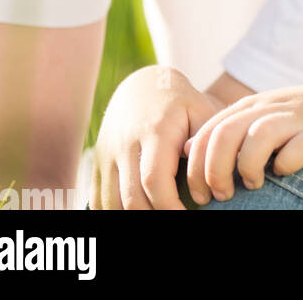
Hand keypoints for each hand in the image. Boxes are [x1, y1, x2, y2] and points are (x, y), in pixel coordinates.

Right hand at [91, 65, 224, 209]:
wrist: (143, 85)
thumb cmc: (179, 102)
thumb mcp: (200, 110)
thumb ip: (204, 140)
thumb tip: (204, 173)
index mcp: (155, 131)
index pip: (154, 180)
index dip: (170, 207)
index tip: (188, 215)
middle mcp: (125, 144)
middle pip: (132, 198)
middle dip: (154, 217)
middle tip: (175, 217)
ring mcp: (107, 154)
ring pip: (112, 203)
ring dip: (134, 217)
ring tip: (157, 213)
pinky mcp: (97, 163)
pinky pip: (98, 200)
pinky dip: (115, 212)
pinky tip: (138, 212)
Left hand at [183, 83, 302, 203]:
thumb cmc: (300, 124)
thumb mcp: (259, 121)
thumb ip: (225, 131)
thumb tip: (185, 148)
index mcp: (249, 108)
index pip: (208, 132)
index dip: (196, 166)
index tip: (202, 195)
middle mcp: (269, 109)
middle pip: (226, 134)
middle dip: (214, 170)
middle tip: (221, 196)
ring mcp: (296, 118)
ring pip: (258, 135)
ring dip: (247, 165)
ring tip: (252, 185)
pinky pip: (300, 145)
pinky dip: (287, 162)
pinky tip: (285, 172)